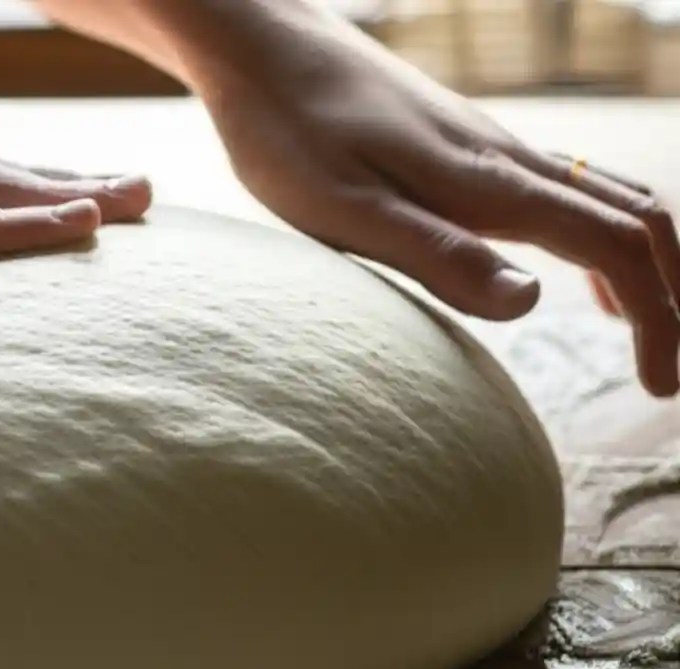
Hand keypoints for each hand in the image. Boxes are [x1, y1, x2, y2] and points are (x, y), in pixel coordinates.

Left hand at [185, 1, 679, 395]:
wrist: (264, 49)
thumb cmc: (287, 131)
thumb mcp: (345, 209)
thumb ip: (437, 255)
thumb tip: (533, 304)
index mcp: (490, 184)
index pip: (616, 248)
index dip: (658, 318)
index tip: (660, 387)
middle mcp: (509, 160)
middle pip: (640, 218)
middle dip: (675, 295)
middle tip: (672, 373)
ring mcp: (493, 149)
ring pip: (611, 199)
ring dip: (648, 265)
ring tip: (650, 332)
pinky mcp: (468, 148)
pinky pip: (568, 190)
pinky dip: (602, 238)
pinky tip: (579, 280)